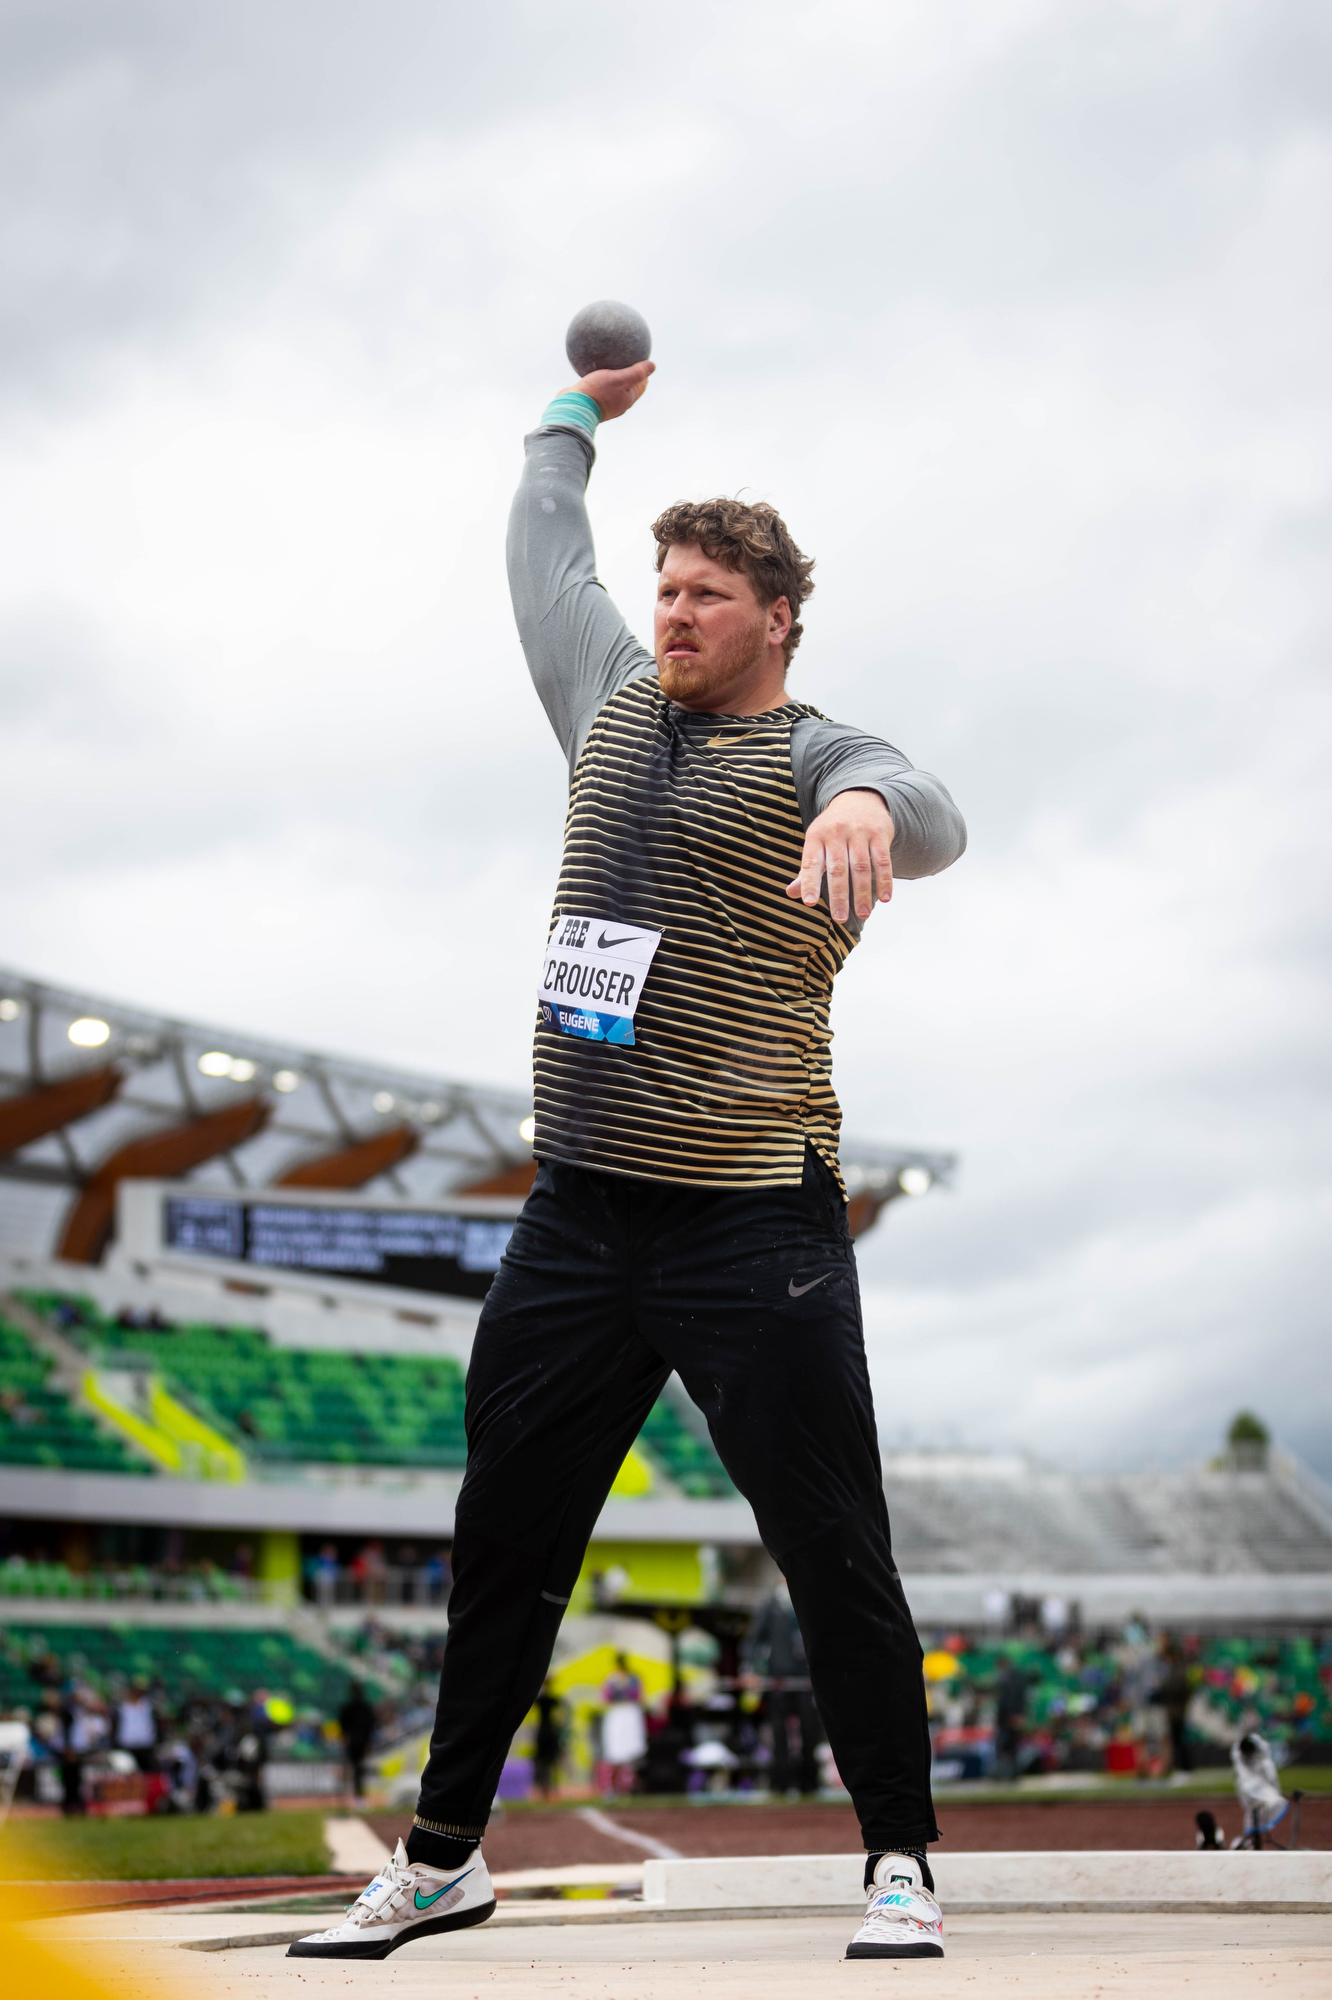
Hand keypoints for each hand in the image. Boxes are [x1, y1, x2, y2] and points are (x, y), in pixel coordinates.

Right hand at [560, 359, 654, 420]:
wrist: (572, 406)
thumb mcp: (619, 379)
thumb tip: (653, 366)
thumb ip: (636, 373)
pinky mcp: (592, 400)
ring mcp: (605, 403)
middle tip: (627, 358)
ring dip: (614, 376)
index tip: (641, 359)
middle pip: (628, 386)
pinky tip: (593, 367)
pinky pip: (599, 386)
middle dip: (630, 374)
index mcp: (628, 399)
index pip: (641, 385)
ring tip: (611, 361)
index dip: (644, 373)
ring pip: (613, 387)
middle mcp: (618, 403)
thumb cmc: (597, 393)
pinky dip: (600, 377)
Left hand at [786, 788, 893, 923]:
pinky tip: (885, 898)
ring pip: (861, 867)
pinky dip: (885, 880)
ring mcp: (859, 832)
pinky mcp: (879, 833)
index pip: (811, 862)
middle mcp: (836, 832)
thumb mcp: (816, 843)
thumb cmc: (833, 829)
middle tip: (839, 919)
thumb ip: (807, 870)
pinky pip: (883, 860)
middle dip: (839, 895)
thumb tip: (791, 894)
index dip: (810, 883)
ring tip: (863, 915)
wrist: (859, 798)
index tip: (809, 903)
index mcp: (816, 836)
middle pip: (838, 869)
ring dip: (863, 893)